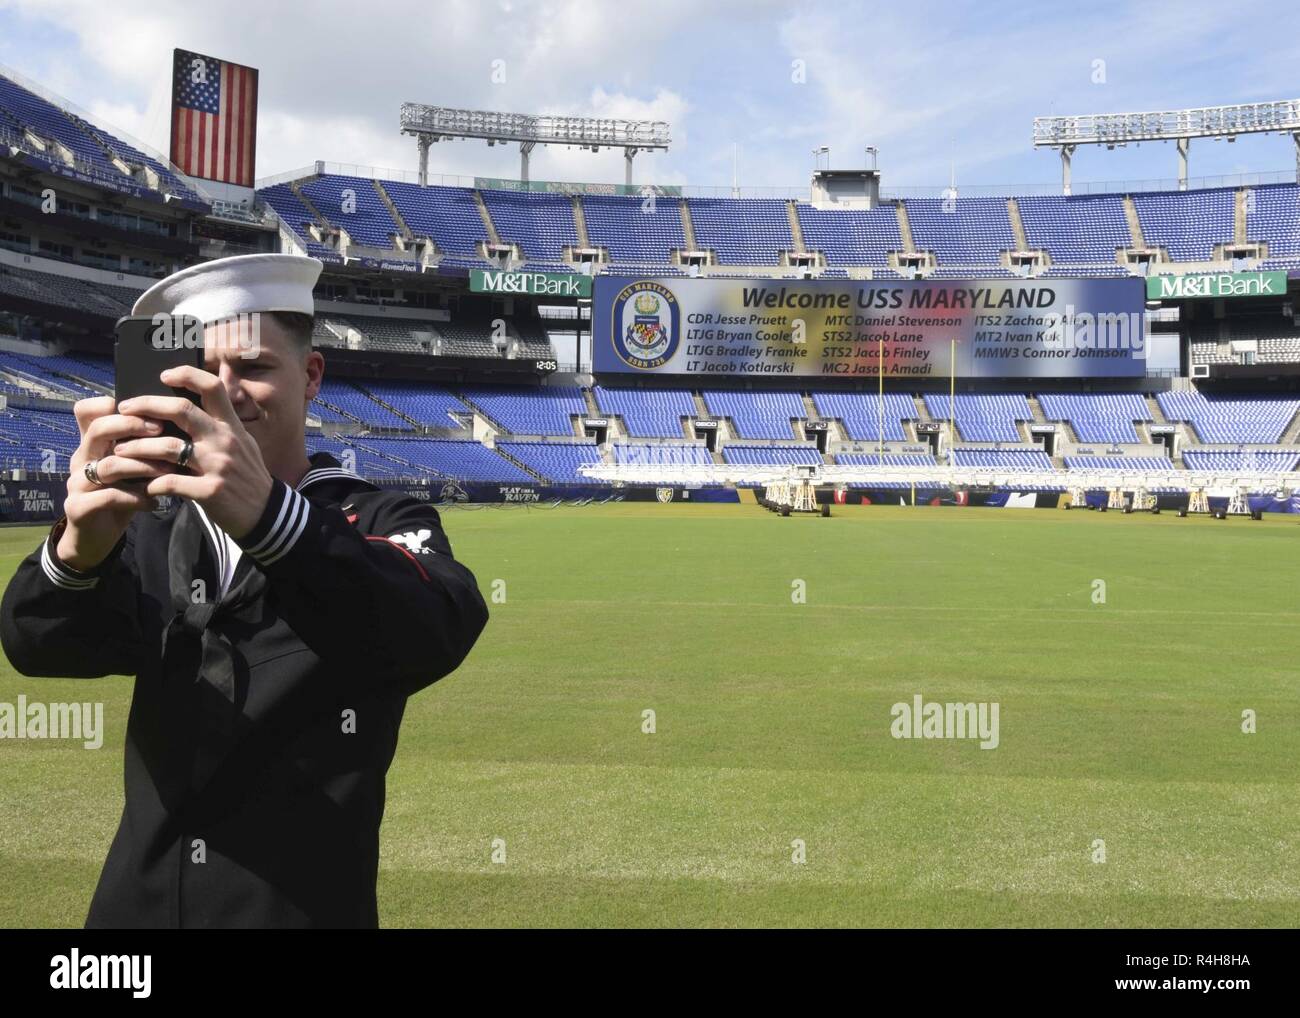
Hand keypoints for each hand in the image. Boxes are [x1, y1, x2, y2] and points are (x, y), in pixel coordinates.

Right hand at [58, 396, 174, 570]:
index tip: (143, 407)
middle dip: (132, 426)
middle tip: (161, 430)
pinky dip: (135, 498)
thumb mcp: (132, 469)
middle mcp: (81, 459)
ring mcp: (77, 483)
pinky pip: (108, 496)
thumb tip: (179, 425)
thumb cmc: (121, 496)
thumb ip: (143, 449)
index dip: (108, 403)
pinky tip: (153, 502)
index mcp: (92, 445)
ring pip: (108, 465)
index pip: (87, 411)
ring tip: (167, 471)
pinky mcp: (78, 507)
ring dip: (142, 466)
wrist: (95, 538)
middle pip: (99, 430)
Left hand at [113, 366, 273, 539]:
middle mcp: (225, 440)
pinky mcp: (210, 491)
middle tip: (124, 410)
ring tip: (121, 450)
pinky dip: (152, 483)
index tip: (163, 375)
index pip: (212, 388)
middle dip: (146, 405)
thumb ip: (223, 420)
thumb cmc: (246, 476)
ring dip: (137, 447)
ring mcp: (218, 465)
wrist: (265, 513)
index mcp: (230, 426)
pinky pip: (170, 482)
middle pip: (182, 410)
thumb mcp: (243, 442)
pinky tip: (147, 485)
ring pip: (167, 446)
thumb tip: (209, 386)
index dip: (187, 375)